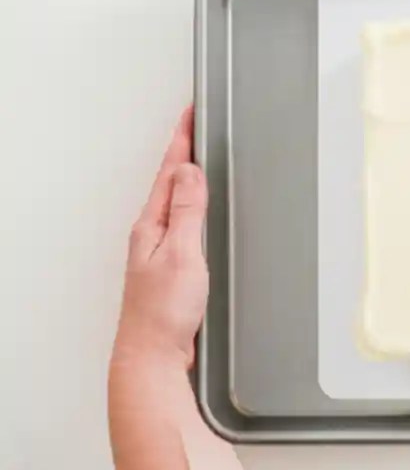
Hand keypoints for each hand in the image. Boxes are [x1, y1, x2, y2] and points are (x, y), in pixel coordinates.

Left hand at [113, 107, 208, 370]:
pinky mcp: (170, 270)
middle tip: (195, 126)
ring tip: (197, 156)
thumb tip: (189, 171)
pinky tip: (198, 211)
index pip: (169, 172)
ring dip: (186, 179)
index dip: (181, 141)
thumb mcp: (180, 252)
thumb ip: (186, 211)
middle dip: (183, 152)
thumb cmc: (163, 313)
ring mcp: (158, 253)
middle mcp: (151, 236)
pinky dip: (192, 208)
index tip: (191, 114)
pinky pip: (182, 225)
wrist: (154, 356)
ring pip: (174, 204)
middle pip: (169, 182)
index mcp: (151, 225)